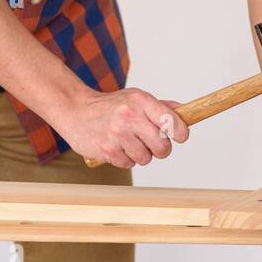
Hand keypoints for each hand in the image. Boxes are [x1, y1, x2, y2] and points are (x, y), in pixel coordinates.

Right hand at [56, 87, 188, 167]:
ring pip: (146, 158)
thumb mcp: (135, 98)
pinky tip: (116, 147)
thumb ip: (160, 107)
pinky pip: (128, 164)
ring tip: (129, 143)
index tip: (179, 136)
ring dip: (141, 155)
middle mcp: (130, 116)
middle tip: (152, 144)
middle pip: (163, 147)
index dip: (180, 133)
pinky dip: (125, 159)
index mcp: (141, 100)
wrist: (75, 109)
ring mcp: (117, 134)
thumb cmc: (110, 106)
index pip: (171, 121)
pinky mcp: (107, 150)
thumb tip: (185, 113)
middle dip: (160, 149)